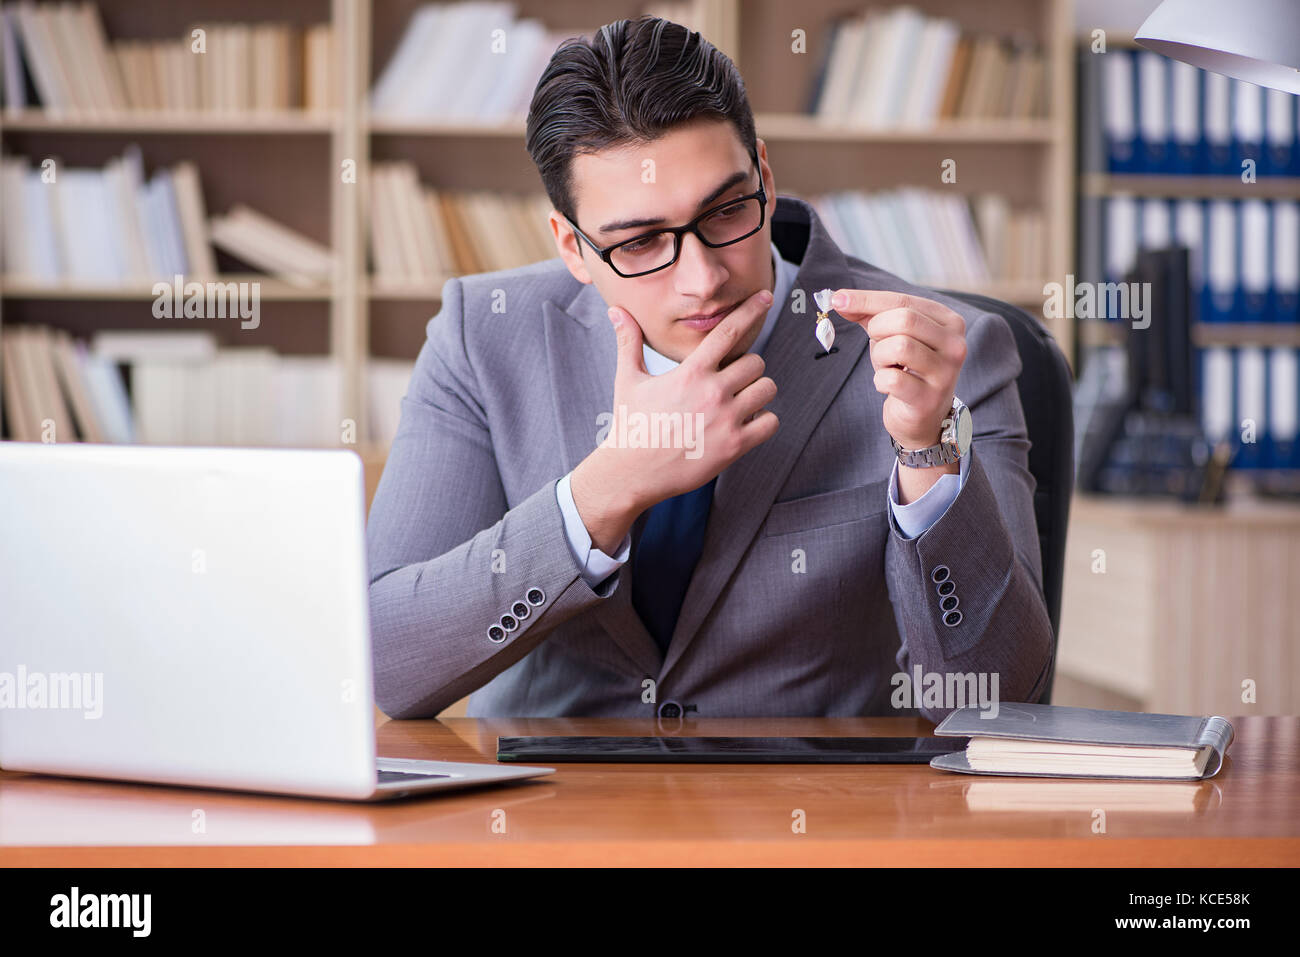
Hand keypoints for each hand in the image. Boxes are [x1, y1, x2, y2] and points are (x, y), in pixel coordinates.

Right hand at [593, 288, 779, 511]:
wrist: (632, 471)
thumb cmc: (631, 424)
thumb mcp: (628, 380)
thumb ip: (629, 342)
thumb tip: (616, 310)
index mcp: (691, 372)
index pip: (728, 331)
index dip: (750, 310)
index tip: (765, 296)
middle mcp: (712, 391)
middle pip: (756, 362)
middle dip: (747, 370)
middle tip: (732, 383)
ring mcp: (726, 419)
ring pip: (767, 389)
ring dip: (758, 393)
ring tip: (740, 402)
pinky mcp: (735, 446)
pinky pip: (771, 422)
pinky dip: (764, 421)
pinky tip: (746, 424)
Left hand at [831, 289, 966, 451]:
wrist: (922, 417)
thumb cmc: (906, 369)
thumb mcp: (892, 335)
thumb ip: (870, 314)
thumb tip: (840, 298)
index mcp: (949, 322)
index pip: (903, 300)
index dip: (867, 299)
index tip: (838, 299)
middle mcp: (955, 345)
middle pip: (904, 319)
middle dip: (878, 330)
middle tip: (877, 344)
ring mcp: (945, 373)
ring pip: (899, 346)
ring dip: (880, 356)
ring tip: (887, 366)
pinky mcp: (928, 398)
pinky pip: (891, 379)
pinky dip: (880, 380)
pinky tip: (888, 385)